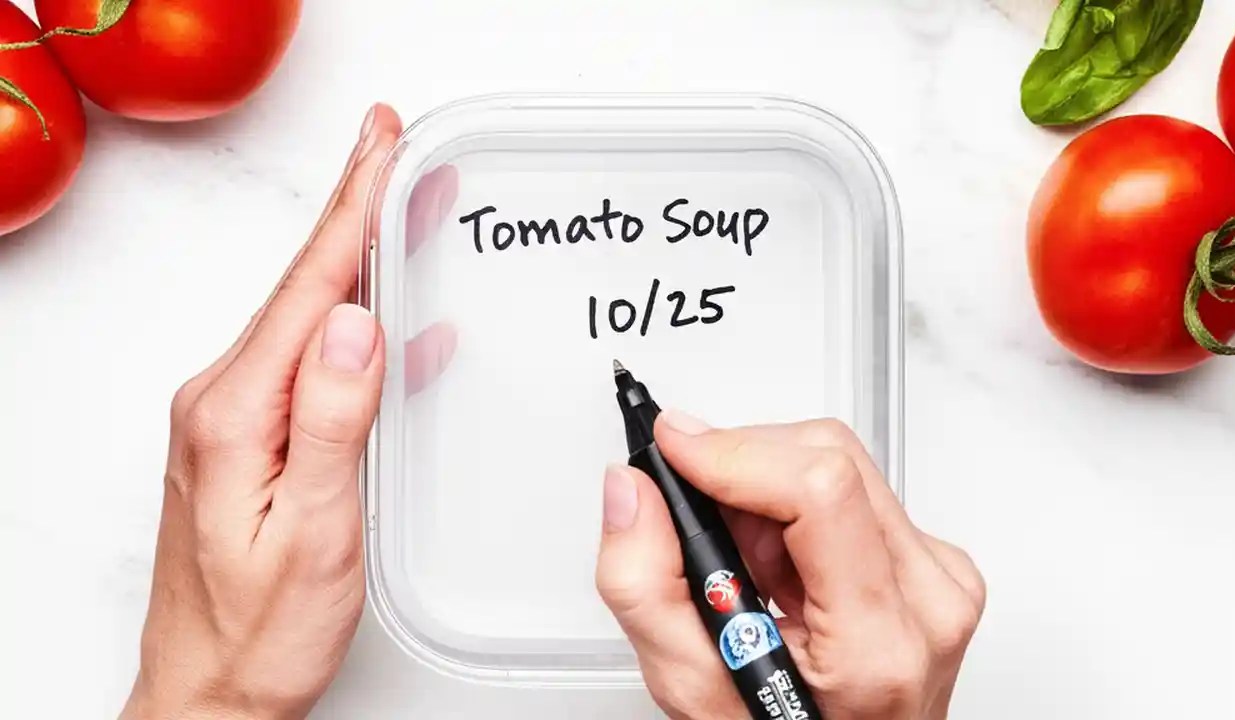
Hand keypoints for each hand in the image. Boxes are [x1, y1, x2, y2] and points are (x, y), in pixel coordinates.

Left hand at [120, 104, 401, 719]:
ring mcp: (229, 417)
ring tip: (394, 207)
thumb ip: (331, 419)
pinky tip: (383, 315)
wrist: (210, 690)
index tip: (382, 149)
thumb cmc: (261, 630)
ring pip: (301, 316)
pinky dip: (347, 321)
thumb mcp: (314, 530)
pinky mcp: (244, 438)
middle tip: (389, 146)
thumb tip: (352, 322)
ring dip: (350, 256)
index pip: (307, 289)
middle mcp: (222, 401)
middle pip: (299, 286)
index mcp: (236, 413)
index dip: (352, 211)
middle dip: (351, 210)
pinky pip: (302, 359)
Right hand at [595, 413, 984, 719]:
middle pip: (829, 459)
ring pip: (840, 461)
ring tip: (744, 564)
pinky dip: (795, 508)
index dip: (736, 453)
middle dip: (742, 470)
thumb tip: (631, 493)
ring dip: (766, 492)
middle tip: (700, 525)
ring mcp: (940, 577)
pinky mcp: (935, 560)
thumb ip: (646, 589)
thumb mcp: (695, 692)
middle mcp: (926, 600)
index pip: (821, 492)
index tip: (676, 448)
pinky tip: (777, 564)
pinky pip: (855, 489)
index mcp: (879, 644)